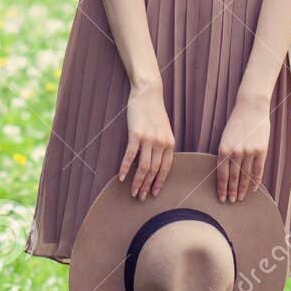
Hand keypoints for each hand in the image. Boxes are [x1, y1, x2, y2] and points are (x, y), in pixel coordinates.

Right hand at [119, 80, 174, 199]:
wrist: (148, 93)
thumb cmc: (154, 111)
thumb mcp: (164, 129)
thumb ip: (162, 144)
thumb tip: (157, 161)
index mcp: (170, 143)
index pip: (166, 168)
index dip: (159, 182)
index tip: (155, 194)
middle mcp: (161, 143)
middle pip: (153, 171)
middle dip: (147, 187)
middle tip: (141, 198)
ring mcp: (149, 139)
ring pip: (143, 167)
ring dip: (137, 182)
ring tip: (132, 192)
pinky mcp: (136, 134)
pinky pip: (130, 156)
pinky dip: (125, 168)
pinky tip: (121, 178)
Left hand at [215, 94, 269, 201]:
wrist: (251, 108)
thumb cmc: (236, 123)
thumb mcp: (225, 138)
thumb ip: (225, 155)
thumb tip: (226, 175)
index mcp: (223, 150)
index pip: (222, 175)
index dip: (222, 189)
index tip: (222, 199)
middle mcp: (235, 152)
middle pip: (234, 178)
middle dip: (232, 192)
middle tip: (232, 202)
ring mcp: (249, 152)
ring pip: (246, 176)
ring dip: (243, 189)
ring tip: (241, 198)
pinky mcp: (261, 150)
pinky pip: (258, 170)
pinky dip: (255, 182)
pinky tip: (253, 189)